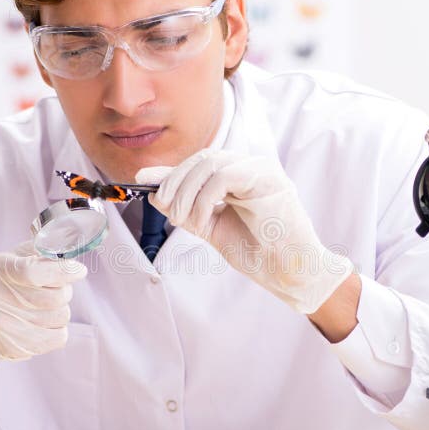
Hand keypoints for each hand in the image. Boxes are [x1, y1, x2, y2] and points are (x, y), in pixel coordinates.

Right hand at [0, 241, 85, 370]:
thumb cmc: (5, 284)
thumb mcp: (15, 259)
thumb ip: (41, 252)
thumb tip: (70, 258)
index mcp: (0, 270)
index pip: (34, 272)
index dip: (63, 271)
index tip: (79, 270)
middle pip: (56, 297)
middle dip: (64, 291)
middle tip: (54, 289)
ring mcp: (5, 326)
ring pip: (62, 316)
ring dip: (60, 310)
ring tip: (43, 308)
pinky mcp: (16, 347)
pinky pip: (60, 337)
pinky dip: (58, 329)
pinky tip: (43, 323)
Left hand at [136, 149, 352, 313]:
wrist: (288, 270)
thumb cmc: (257, 252)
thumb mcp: (211, 227)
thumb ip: (187, 208)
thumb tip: (154, 192)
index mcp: (239, 175)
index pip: (200, 163)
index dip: (171, 171)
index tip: (141, 181)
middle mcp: (251, 166)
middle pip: (201, 159)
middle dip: (175, 183)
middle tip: (167, 211)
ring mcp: (261, 168)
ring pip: (210, 163)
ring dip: (186, 192)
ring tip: (182, 220)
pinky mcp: (268, 177)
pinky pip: (224, 176)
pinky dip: (204, 198)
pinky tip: (204, 220)